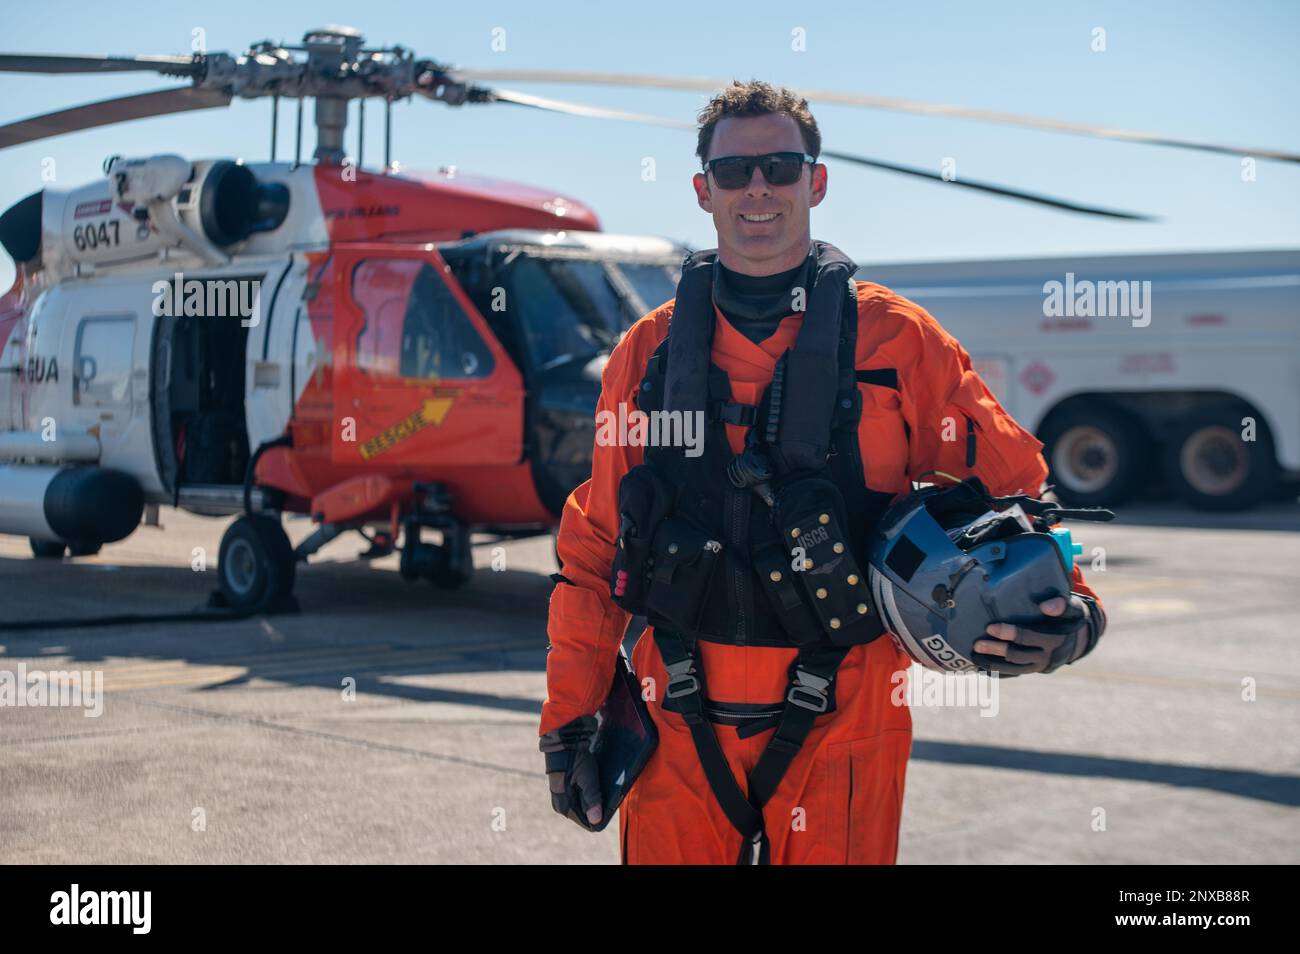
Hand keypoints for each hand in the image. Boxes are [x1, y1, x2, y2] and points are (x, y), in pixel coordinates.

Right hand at [539, 716, 603, 828]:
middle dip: (598, 807)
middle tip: (608, 795)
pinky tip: (598, 785)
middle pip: (586, 814)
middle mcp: (561, 805)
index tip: (609, 806)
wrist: (564, 740)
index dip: (599, 817)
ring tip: (604, 788)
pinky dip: (590, 793)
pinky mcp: (566, 788)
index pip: (586, 823)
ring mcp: (563, 796)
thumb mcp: (587, 778)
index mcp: (563, 806)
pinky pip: (582, 796)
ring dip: (595, 799)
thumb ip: (592, 798)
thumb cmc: (575, 759)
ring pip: (585, 805)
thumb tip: (596, 820)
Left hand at [972, 595, 1089, 675]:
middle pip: (1017, 656)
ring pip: (1013, 669)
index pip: (1028, 638)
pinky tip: (981, 668)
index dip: (1009, 633)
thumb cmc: (1068, 618)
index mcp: (1053, 640)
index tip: (990, 627)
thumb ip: (1061, 605)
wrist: (1074, 640)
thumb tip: (1046, 606)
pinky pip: (1013, 674)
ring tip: (974, 657)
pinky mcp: (1031, 670)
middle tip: (977, 644)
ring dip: (992, 664)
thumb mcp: (1072, 609)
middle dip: (996, 650)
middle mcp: (1045, 656)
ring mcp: (1037, 666)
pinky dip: (997, 673)